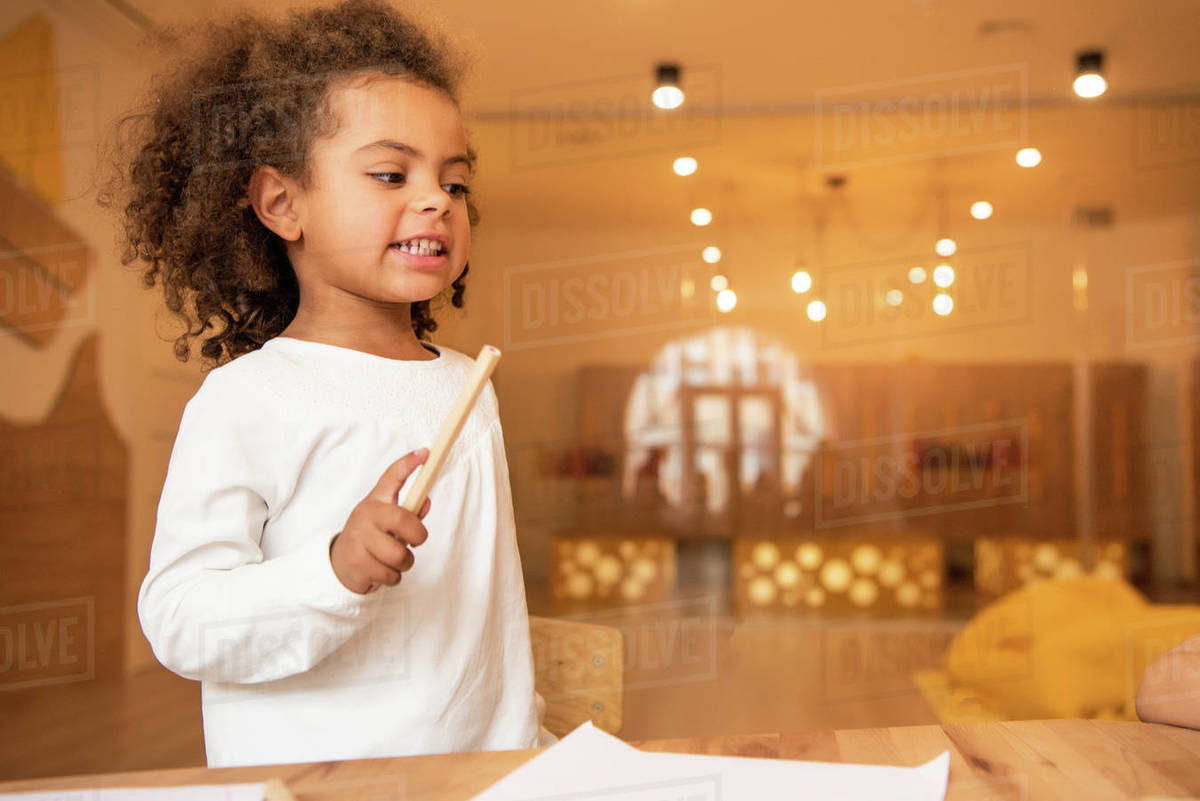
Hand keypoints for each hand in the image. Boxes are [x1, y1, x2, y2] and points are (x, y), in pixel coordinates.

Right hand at [330, 448, 431, 593]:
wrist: (340, 562)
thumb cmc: (371, 536)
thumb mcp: (386, 520)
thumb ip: (408, 512)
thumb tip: (426, 502)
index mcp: (375, 501)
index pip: (391, 477)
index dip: (408, 464)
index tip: (425, 453)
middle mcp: (365, 516)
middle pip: (403, 521)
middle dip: (418, 536)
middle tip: (416, 542)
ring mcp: (358, 540)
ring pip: (399, 555)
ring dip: (405, 563)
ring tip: (395, 560)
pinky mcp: (356, 565)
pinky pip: (389, 575)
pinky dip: (392, 577)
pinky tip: (381, 571)